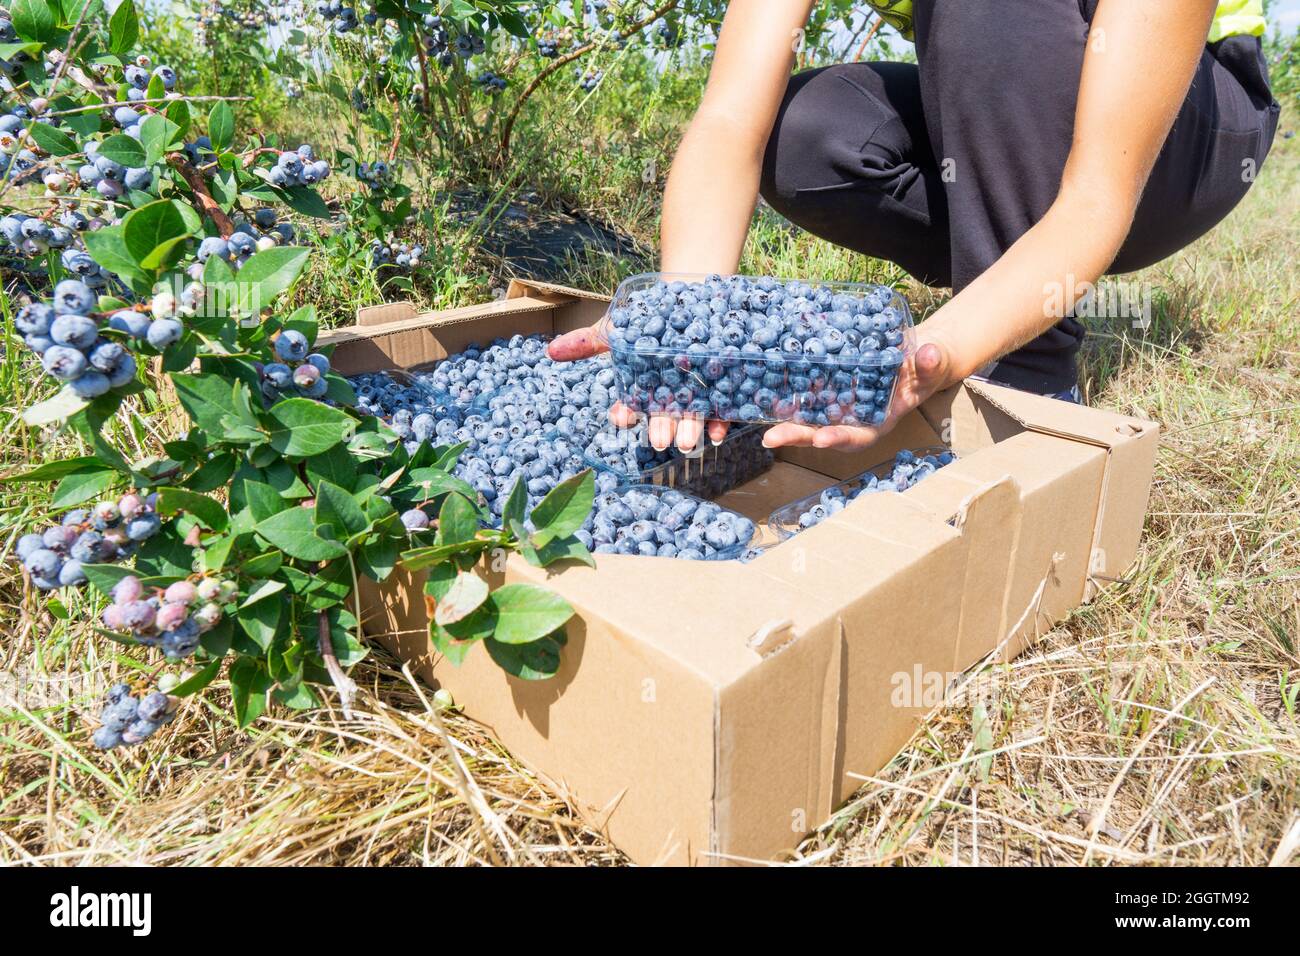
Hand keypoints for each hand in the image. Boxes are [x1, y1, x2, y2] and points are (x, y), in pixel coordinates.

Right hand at [548, 325, 729, 451]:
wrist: (692, 294)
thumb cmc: (650, 316)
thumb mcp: (618, 327)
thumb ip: (589, 342)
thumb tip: (551, 350)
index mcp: (643, 386)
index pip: (632, 404)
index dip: (626, 411)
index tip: (621, 418)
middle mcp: (669, 395)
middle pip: (664, 414)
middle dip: (661, 427)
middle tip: (660, 440)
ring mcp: (696, 393)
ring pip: (692, 416)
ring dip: (690, 430)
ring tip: (687, 442)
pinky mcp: (722, 388)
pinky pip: (723, 408)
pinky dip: (721, 421)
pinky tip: (718, 431)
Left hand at [761, 331, 953, 450]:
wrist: (915, 354)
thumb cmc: (925, 366)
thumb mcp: (932, 364)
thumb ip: (931, 364)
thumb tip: (929, 354)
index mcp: (879, 422)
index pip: (858, 437)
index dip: (840, 439)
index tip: (821, 439)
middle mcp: (854, 419)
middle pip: (823, 433)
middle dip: (798, 436)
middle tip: (772, 437)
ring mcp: (839, 406)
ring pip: (808, 417)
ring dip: (784, 419)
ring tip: (759, 418)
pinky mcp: (828, 388)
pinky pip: (805, 394)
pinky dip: (786, 393)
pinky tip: (762, 387)